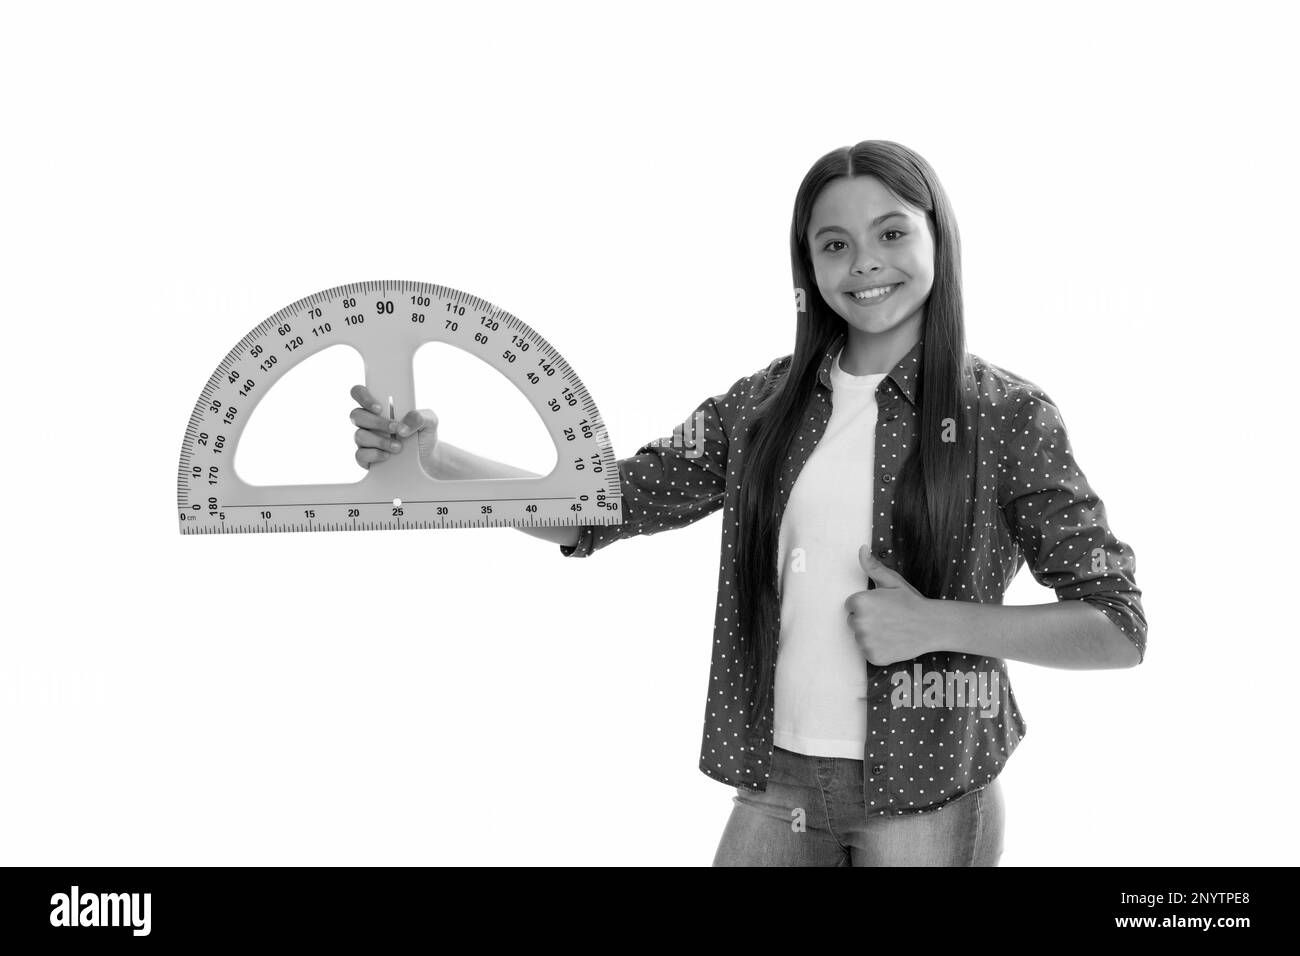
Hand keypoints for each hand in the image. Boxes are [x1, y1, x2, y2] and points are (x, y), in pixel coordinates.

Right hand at [349, 384, 438, 469]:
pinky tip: (387, 456)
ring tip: (399, 447)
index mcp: (380, 406)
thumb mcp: (430, 421)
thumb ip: (419, 417)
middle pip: (356, 415)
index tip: (379, 408)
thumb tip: (401, 428)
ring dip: (380, 441)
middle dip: (377, 423)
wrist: (428, 458)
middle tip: (396, 429)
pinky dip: (374, 455)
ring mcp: (365, 439)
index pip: (359, 393)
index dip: (363, 397)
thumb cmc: (424, 433)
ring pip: (359, 435)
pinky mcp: (365, 457)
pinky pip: (359, 455)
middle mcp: (368, 421)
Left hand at [845, 545, 944, 665]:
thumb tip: (861, 549)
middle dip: (866, 620)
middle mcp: (858, 623)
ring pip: (860, 638)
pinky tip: (892, 642)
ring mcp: (865, 642)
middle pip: (853, 622)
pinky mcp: (872, 657)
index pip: (850, 606)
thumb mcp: (891, 581)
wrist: (932, 626)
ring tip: (891, 630)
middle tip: (888, 618)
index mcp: (859, 602)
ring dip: (871, 636)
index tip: (882, 607)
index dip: (866, 606)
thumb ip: (872, 566)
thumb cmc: (911, 602)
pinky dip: (878, 650)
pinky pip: (868, 652)